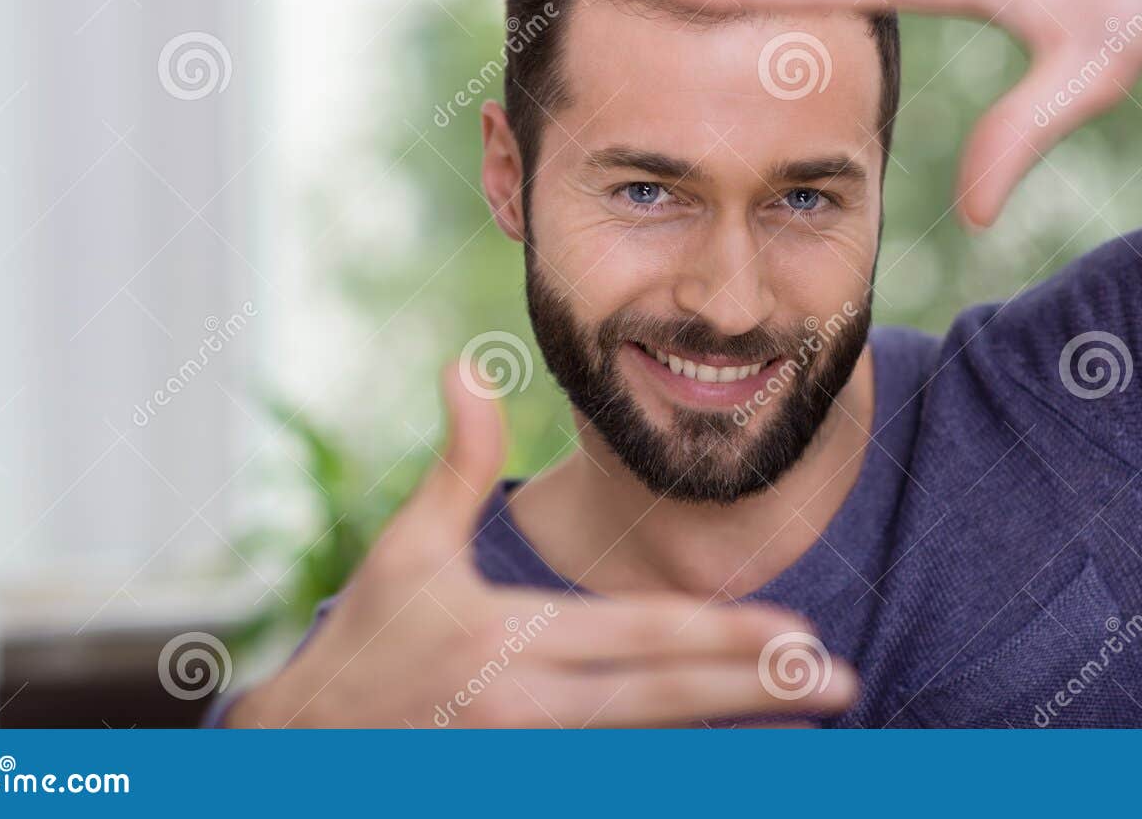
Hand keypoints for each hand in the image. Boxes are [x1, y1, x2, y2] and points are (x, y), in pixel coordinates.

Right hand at [231, 365, 855, 727]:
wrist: (302, 751)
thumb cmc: (363, 642)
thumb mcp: (408, 549)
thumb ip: (458, 464)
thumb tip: (470, 364)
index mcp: (505, 638)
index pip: (637, 636)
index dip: (721, 635)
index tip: (795, 629)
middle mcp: (527, 709)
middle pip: (665, 700)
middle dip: (758, 690)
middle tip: (839, 682)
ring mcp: (529, 761)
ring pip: (654, 748)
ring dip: (734, 733)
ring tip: (808, 719)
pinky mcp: (523, 785)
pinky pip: (620, 774)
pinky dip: (678, 763)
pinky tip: (732, 750)